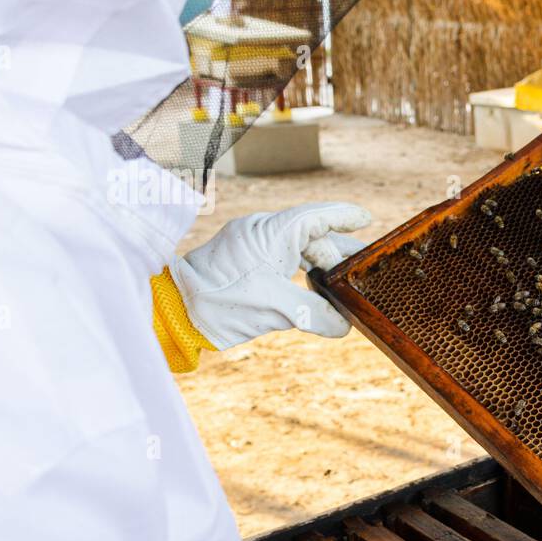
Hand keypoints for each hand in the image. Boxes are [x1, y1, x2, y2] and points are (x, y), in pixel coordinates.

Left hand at [171, 202, 370, 349]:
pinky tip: (314, 291)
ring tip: (345, 285)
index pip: (317, 216)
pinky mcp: (246, 262)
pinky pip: (283, 260)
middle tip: (365, 270)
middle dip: (339, 254)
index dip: (345, 217)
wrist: (174, 308)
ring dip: (321, 268)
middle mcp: (264, 233)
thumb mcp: (274, 309)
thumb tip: (344, 324)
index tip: (367, 219)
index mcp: (272, 232)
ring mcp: (253, 246)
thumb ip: (314, 313)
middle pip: (312, 237)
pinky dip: (302, 274)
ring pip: (298, 250)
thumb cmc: (220, 301)